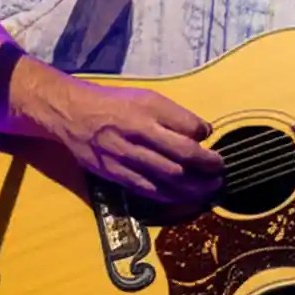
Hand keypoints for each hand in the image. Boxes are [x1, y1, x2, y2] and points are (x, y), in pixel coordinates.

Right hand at [52, 81, 224, 204]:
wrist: (73, 115)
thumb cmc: (115, 104)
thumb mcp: (147, 97)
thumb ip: (175, 115)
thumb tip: (204, 131)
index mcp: (148, 109)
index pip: (187, 127)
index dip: (204, 137)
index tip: (211, 141)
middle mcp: (138, 133)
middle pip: (182, 155)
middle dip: (207, 166)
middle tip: (221, 172)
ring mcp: (126, 156)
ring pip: (169, 177)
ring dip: (195, 186)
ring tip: (211, 189)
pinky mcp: (116, 174)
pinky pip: (149, 190)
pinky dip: (171, 196)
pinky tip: (185, 197)